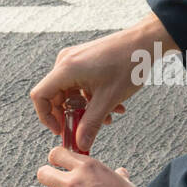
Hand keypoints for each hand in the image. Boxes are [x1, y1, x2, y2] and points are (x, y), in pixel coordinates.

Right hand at [30, 13, 176, 151]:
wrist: (145, 42)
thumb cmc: (128, 64)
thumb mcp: (109, 99)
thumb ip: (91, 124)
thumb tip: (81, 145)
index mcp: (66, 69)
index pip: (40, 96)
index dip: (46, 117)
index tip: (61, 130)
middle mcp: (66, 62)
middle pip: (55, 95)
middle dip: (71, 115)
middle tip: (84, 130)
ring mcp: (76, 60)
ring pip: (71, 92)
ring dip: (86, 108)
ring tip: (108, 118)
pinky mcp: (85, 60)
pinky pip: (80, 84)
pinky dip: (93, 98)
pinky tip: (114, 106)